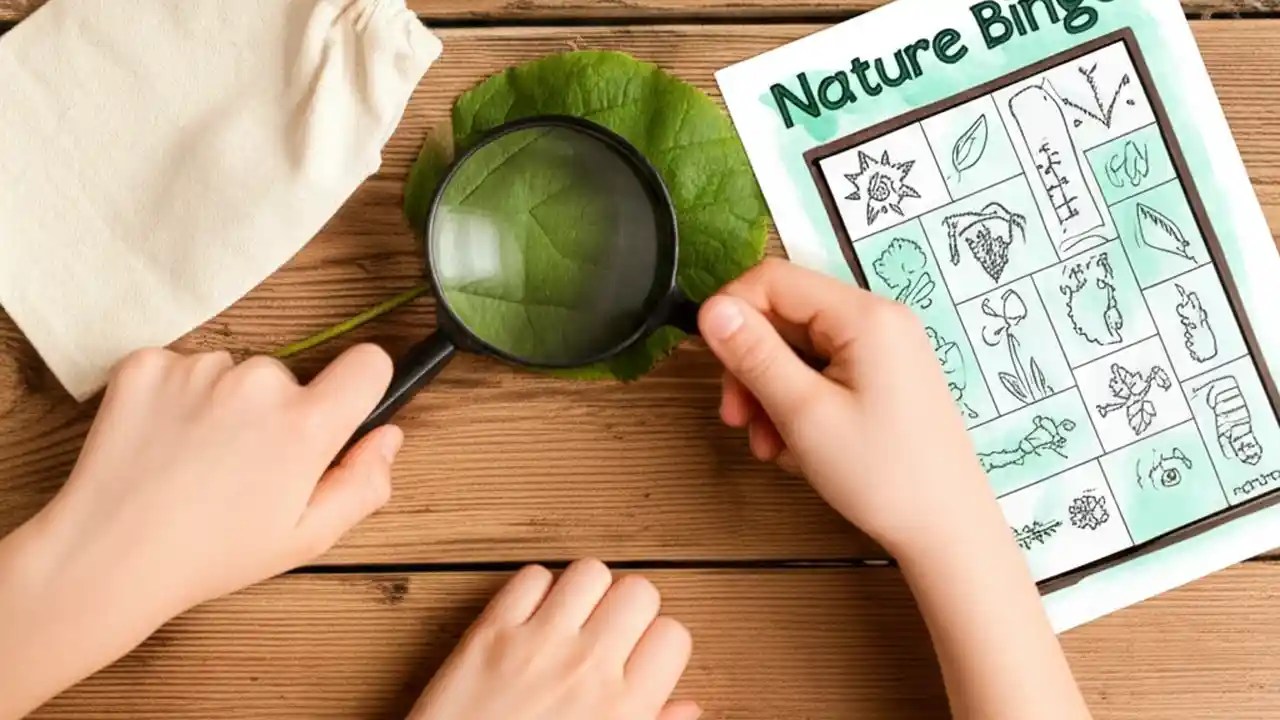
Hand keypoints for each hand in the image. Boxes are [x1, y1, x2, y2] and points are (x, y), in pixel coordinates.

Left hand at [0, 345, 399, 716]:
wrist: (108, 556)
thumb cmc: (212, 554)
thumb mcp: (309, 538)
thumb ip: (364, 483)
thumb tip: (387, 435)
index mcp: (305, 425)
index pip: (369, 363)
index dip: (361, 385)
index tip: (339, 410)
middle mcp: (257, 383)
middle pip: (289, 377)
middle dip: (275, 412)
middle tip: (241, 468)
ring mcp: (197, 368)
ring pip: (232, 372)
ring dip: (222, 404)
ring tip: (194, 460)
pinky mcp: (146, 363)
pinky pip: (181, 367)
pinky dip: (175, 396)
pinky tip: (161, 443)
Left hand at [409, 560, 699, 719]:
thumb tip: (688, 708)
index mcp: (625, 709)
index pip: (673, 634)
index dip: (658, 643)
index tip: (640, 654)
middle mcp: (588, 668)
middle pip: (639, 591)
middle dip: (628, 609)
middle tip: (609, 632)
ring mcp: (538, 644)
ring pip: (590, 571)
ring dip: (587, 591)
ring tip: (572, 618)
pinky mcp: (490, 633)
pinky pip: (531, 576)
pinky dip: (535, 589)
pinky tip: (532, 617)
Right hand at [698, 259, 999, 561]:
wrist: (947, 530)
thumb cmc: (882, 475)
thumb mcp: (803, 413)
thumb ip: (754, 355)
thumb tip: (711, 309)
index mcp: (864, 316)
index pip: (774, 279)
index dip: (732, 311)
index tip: (711, 360)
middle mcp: (879, 321)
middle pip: (785, 317)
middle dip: (751, 366)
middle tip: (736, 418)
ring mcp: (885, 350)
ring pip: (799, 351)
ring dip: (770, 393)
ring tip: (769, 446)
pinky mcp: (885, 378)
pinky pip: (823, 374)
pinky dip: (798, 405)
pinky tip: (796, 447)